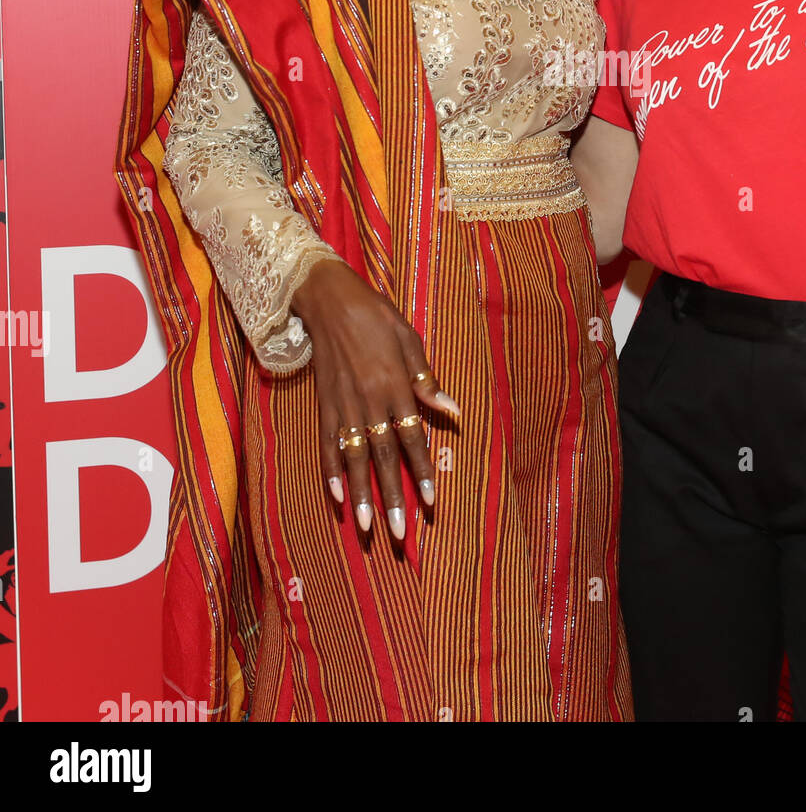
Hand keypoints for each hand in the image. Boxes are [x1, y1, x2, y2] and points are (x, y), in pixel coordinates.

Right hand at [292, 258, 459, 541]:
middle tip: (399, 534)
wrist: (331, 300)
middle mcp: (370, 402)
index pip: (413, 438)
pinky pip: (327, 443)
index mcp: (397, 387)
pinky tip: (335, 496)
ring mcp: (344, 406)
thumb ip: (428, 381)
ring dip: (361, 494)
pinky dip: (330, 470)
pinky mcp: (324, 404)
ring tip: (367, 527)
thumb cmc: (378, 318)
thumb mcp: (410, 341)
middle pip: (383, 457)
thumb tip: (454, 412)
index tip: (431, 503)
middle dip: (392, 497)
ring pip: (354, 458)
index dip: (422, 471)